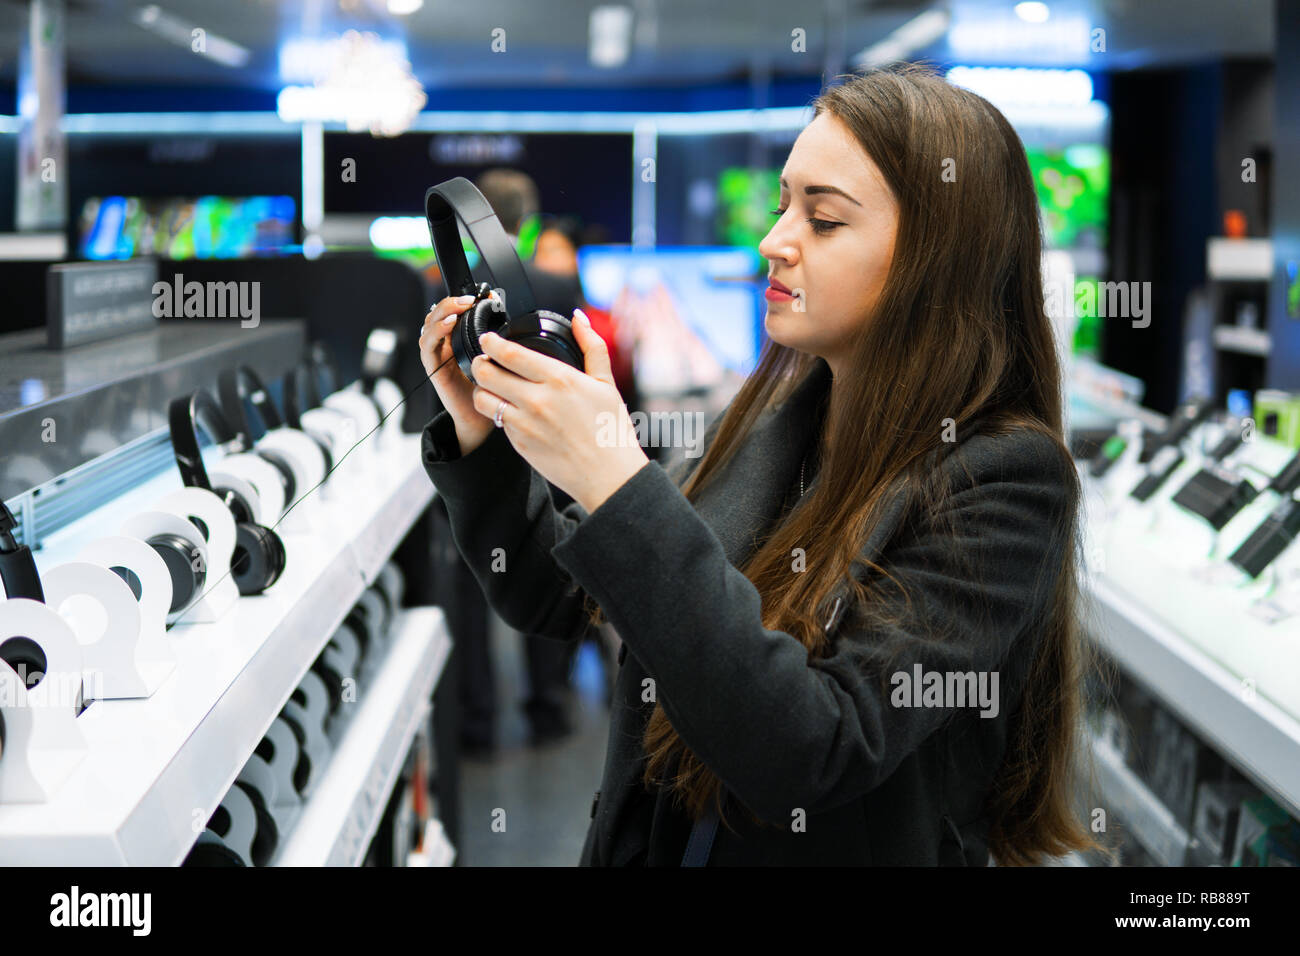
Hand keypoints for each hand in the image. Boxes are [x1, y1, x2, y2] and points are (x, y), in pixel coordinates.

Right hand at [419, 294, 494, 455]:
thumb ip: (495, 339)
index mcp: (457, 340)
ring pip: (429, 326)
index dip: (460, 300)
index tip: (478, 294)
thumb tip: (507, 317)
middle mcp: (443, 346)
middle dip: (450, 302)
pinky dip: (436, 332)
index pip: (451, 312)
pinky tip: (449, 325)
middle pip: (437, 314)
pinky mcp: (433, 368)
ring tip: (458, 308)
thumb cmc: (488, 390)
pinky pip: (428, 346)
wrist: (478, 419)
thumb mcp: (494, 358)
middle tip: (468, 298)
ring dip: (442, 313)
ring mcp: (436, 356)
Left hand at [469, 309, 649, 512]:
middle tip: (484, 360)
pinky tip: (510, 410)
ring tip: (490, 386)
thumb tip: (578, 318)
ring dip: (482, 389)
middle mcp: (538, 400)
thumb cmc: (610, 428)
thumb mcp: (606, 383)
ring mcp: (525, 424)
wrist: (609, 476)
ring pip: (483, 399)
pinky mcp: (520, 444)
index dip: (492, 343)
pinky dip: (498, 413)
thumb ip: (591, 346)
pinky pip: (497, 422)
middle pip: (487, 373)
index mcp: (559, 379)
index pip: (510, 353)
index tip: (488, 339)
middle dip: (480, 363)